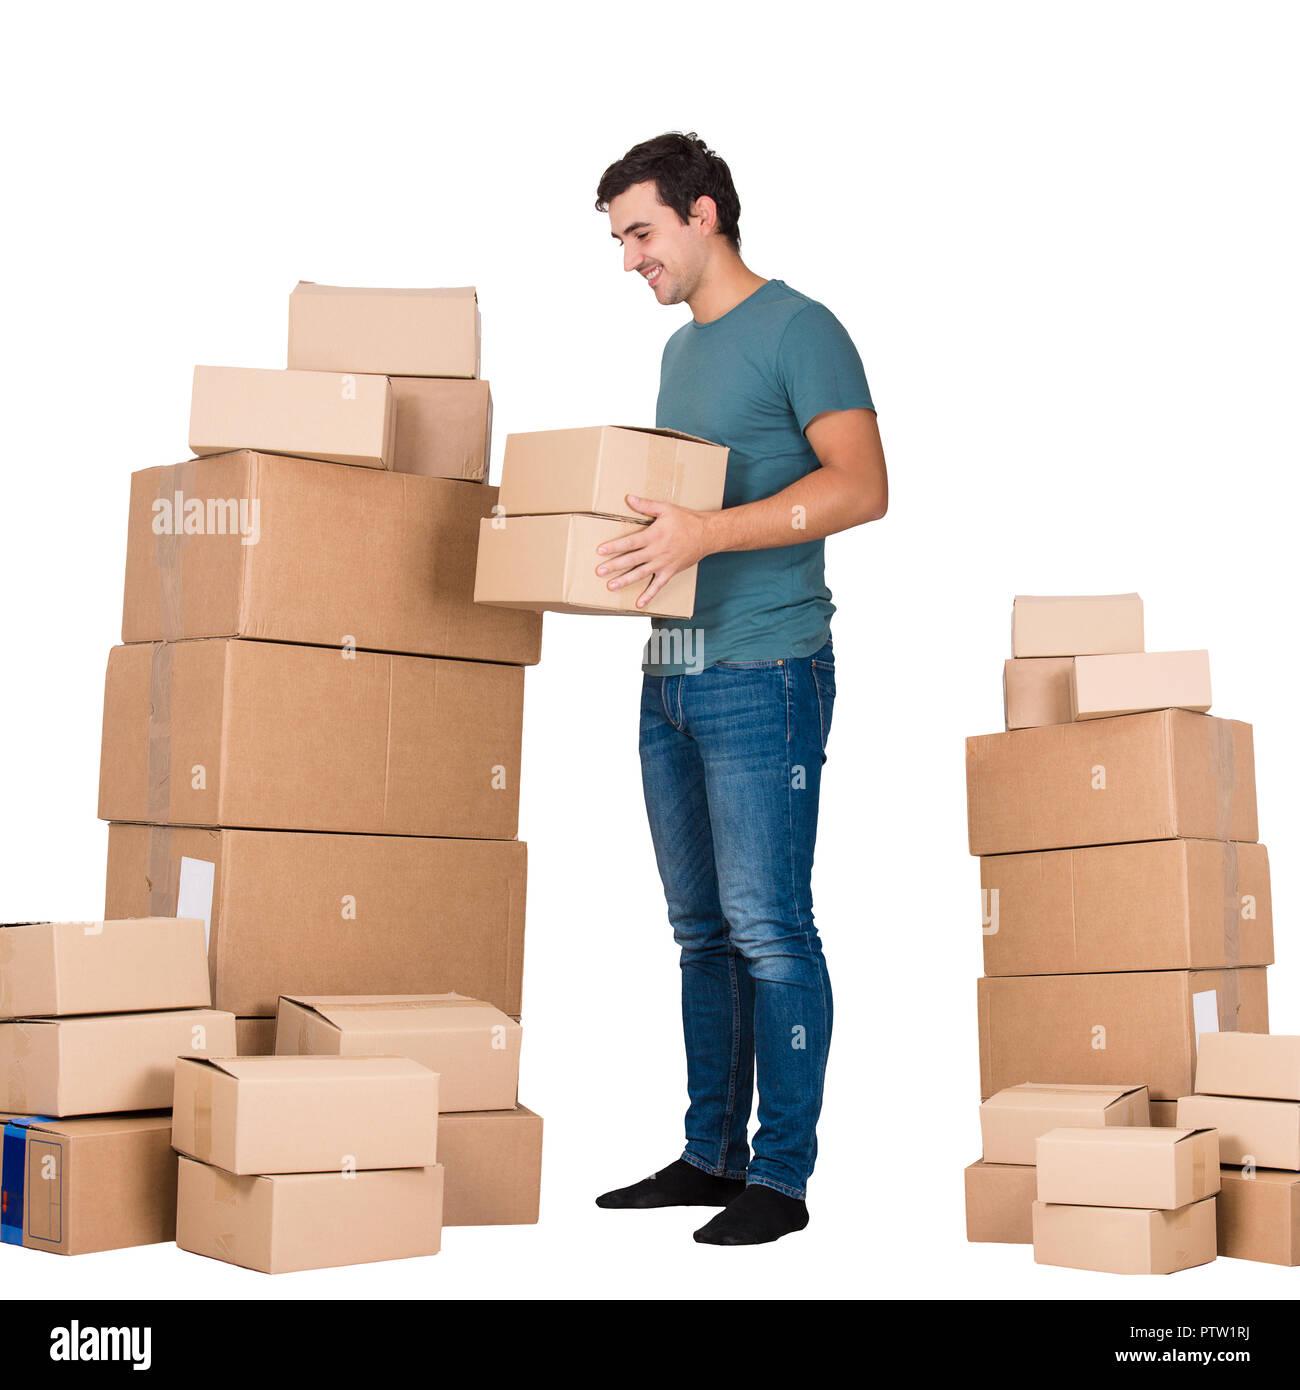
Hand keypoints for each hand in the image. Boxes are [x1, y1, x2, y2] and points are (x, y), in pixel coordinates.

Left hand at [595, 495, 712, 608]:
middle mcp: (656, 551)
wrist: (707, 535)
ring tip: (611, 586)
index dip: (614, 546)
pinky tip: (639, 603)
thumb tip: (629, 498)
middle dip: (614, 566)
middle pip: (632, 560)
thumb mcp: (666, 509)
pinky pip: (658, 586)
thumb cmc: (686, 520)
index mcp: (653, 535)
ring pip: (641, 574)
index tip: (600, 551)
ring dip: (625, 581)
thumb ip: (646, 505)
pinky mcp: (670, 572)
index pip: (630, 542)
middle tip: (599, 572)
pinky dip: (649, 595)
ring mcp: (663, 564)